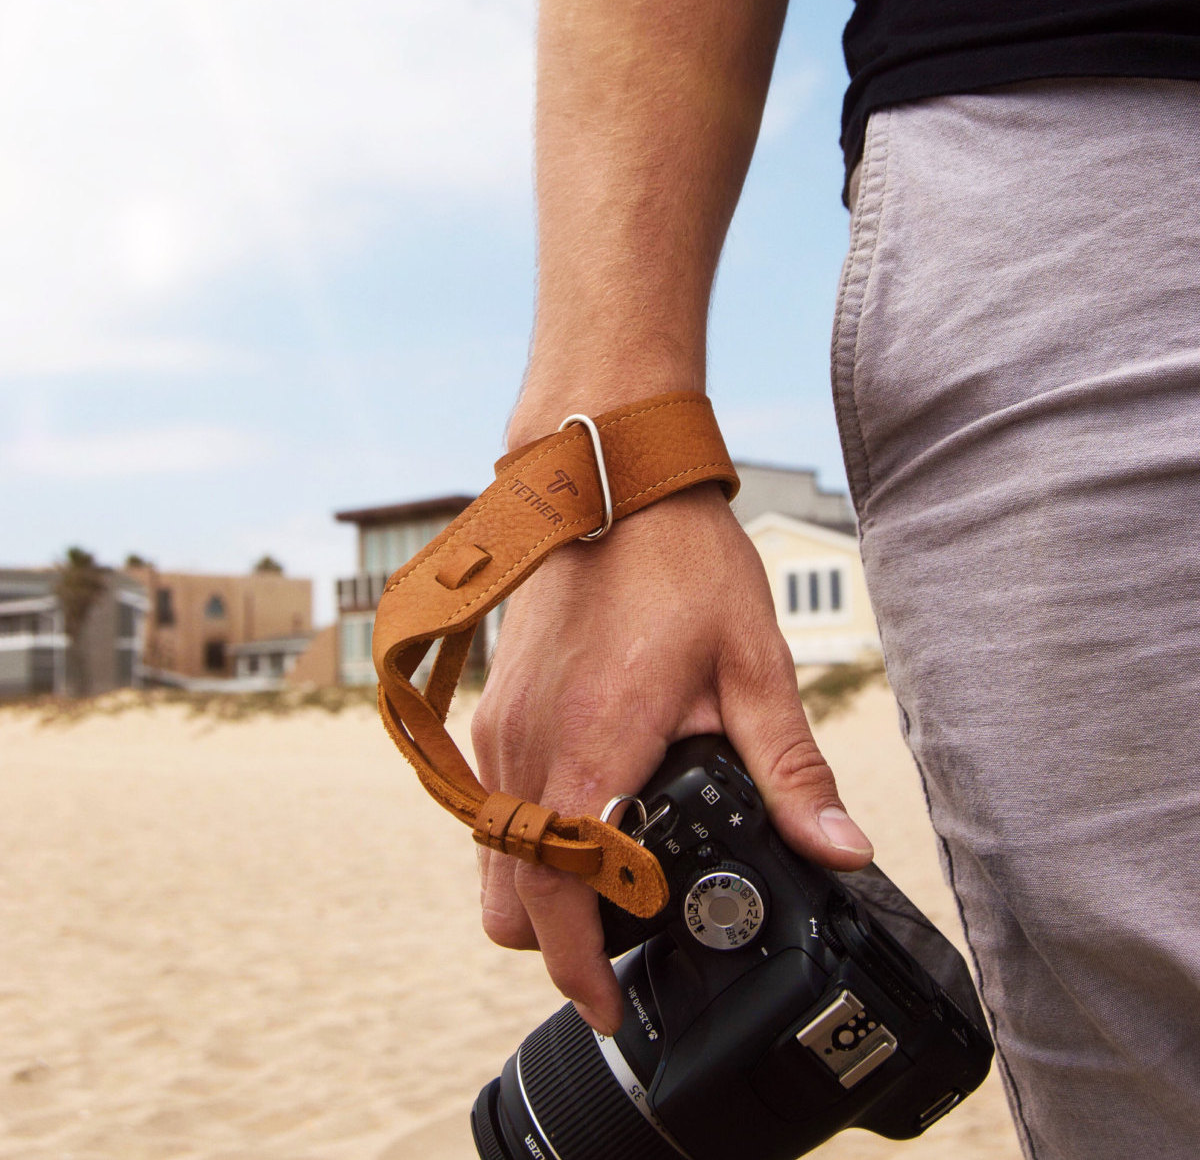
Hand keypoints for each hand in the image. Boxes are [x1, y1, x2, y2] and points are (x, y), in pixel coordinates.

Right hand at [471, 482, 872, 1032]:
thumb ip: (790, 767)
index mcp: (591, 746)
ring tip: (609, 882)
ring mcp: (497, 725)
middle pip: (508, 896)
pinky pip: (489, 803)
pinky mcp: (492, 704)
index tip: (610, 1010)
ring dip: (538, 886)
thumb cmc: (680, 561)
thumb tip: (840, 849)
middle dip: (556, 940)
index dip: (580, 969)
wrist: (608, 480)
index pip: (562, 895)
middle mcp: (526, 745)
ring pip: (490, 852)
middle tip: (623, 944)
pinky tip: (583, 809)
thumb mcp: (752, 664)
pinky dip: (524, 834)